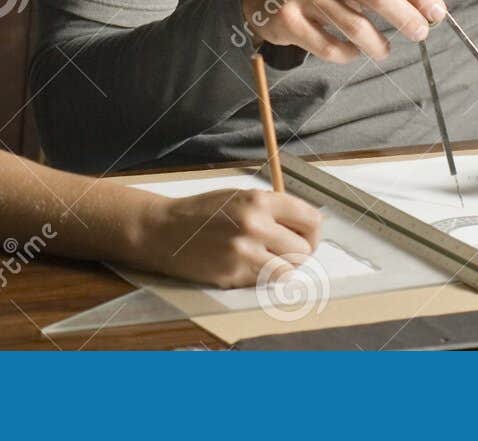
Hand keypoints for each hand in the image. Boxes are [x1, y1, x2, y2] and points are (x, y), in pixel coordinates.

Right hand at [133, 188, 322, 287]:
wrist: (164, 230)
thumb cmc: (202, 212)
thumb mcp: (239, 197)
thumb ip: (271, 208)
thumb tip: (306, 224)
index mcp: (259, 200)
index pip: (310, 219)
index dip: (313, 230)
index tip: (307, 235)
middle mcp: (255, 226)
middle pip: (304, 249)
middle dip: (299, 251)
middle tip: (286, 250)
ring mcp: (245, 253)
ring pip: (289, 270)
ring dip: (283, 267)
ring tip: (268, 259)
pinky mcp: (234, 275)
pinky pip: (265, 282)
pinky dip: (263, 277)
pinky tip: (247, 265)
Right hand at [240, 0, 445, 62]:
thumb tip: (424, 7)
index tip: (437, 13)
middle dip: (407, 18)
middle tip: (420, 33)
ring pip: (356, 26)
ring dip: (378, 45)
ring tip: (384, 50)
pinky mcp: (288, 20)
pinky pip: (331, 47)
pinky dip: (349, 55)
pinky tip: (352, 51)